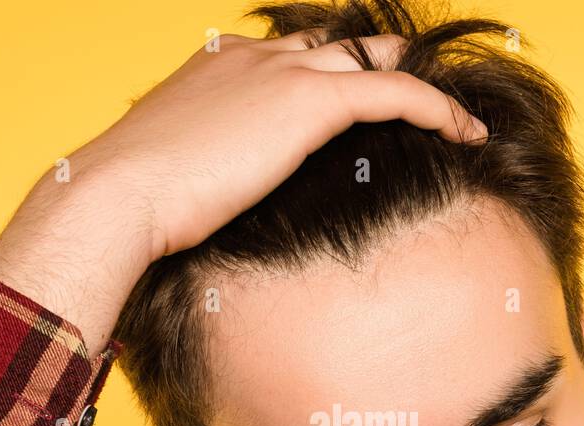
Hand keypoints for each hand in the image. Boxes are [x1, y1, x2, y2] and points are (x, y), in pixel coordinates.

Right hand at [0, 30, 486, 352]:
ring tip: (455, 111)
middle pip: (333, 44)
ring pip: (372, 57)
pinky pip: (394, 90)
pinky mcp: (307, 102)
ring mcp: (281, 73)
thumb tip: (189, 222)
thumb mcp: (163, 180)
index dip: (319, 71)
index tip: (342, 98)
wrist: (118, 196)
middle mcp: (252, 57)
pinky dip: (435, 106)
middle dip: (374, 60)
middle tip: (412, 86)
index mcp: (215, 67)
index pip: (282, 54)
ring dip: (415, 78)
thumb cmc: (128, 204)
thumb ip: (191, 179)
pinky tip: (465, 132)